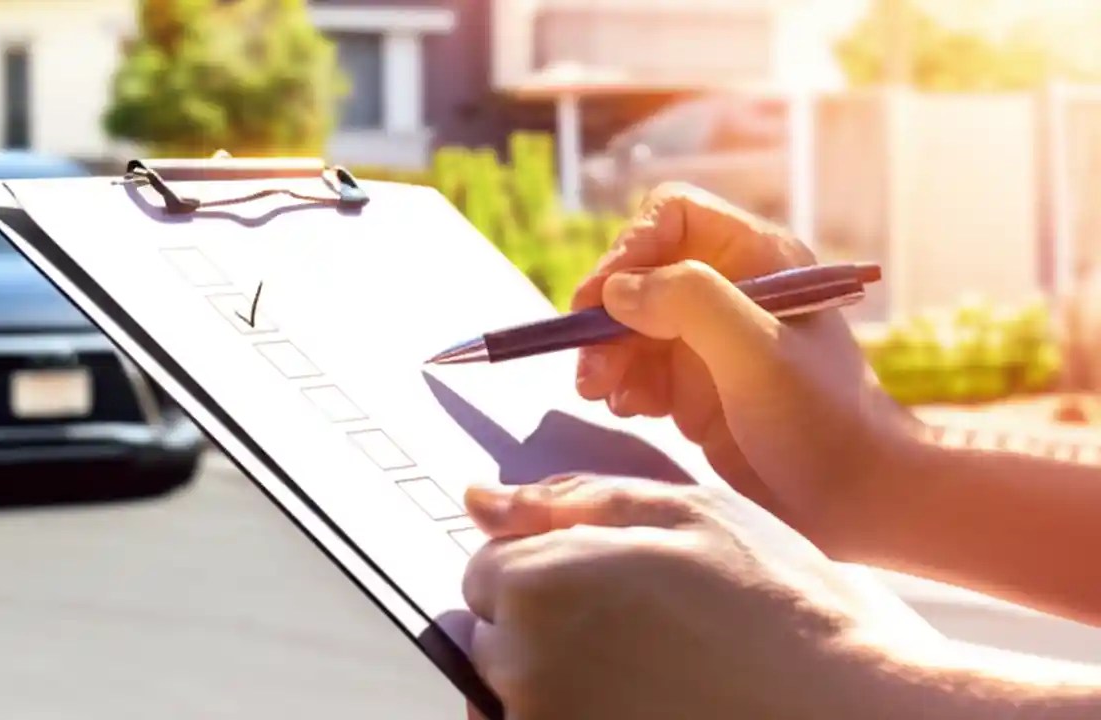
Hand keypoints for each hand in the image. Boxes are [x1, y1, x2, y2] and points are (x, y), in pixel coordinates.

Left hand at [459, 476, 945, 719]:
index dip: (547, 564)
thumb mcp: (685, 512)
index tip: (609, 579)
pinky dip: (580, 714)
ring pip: (518, 691)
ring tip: (658, 669)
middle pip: (494, 632)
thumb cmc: (781, 608)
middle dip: (548, 619)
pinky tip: (654, 701)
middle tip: (645, 624)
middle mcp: (523, 667)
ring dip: (565, 675)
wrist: (856, 716)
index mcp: (540, 584)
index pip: (484, 569)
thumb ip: (570, 502)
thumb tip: (481, 499)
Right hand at [571, 184, 918, 553]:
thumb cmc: (822, 420)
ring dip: (606, 355)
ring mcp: (711, 338)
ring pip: (630, 324)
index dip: (629, 250)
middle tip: (590, 367)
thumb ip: (689, 303)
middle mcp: (731, 288)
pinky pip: (639, 368)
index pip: (673, 216)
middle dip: (606, 316)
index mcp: (758, 257)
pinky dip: (623, 385)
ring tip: (602, 394)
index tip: (599, 301)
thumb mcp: (757, 352)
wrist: (857, 501)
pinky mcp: (697, 385)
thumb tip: (617, 290)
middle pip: (640, 274)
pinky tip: (630, 410)